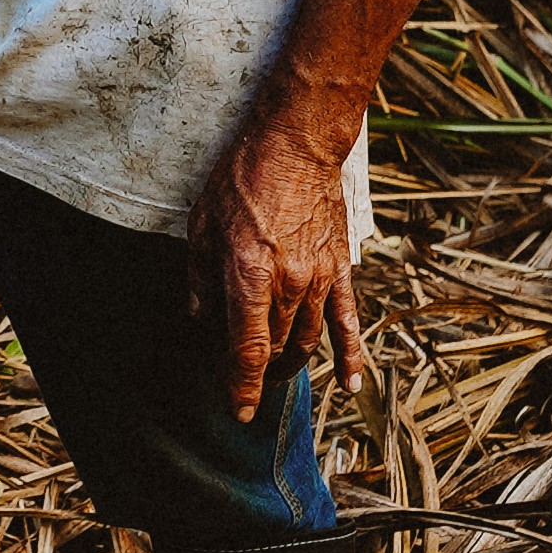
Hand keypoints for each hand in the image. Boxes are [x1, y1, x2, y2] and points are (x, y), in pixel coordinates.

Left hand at [189, 112, 369, 422]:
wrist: (297, 143)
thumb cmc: (243, 178)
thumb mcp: (202, 224)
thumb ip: (201, 278)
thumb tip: (200, 316)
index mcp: (249, 275)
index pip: (248, 351)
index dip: (241, 387)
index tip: (238, 409)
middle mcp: (288, 284)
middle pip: (276, 348)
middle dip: (260, 371)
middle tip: (245, 378)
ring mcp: (319, 278)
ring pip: (308, 339)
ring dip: (293, 363)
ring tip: (279, 374)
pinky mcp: (340, 268)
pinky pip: (348, 321)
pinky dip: (350, 355)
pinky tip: (350, 384)